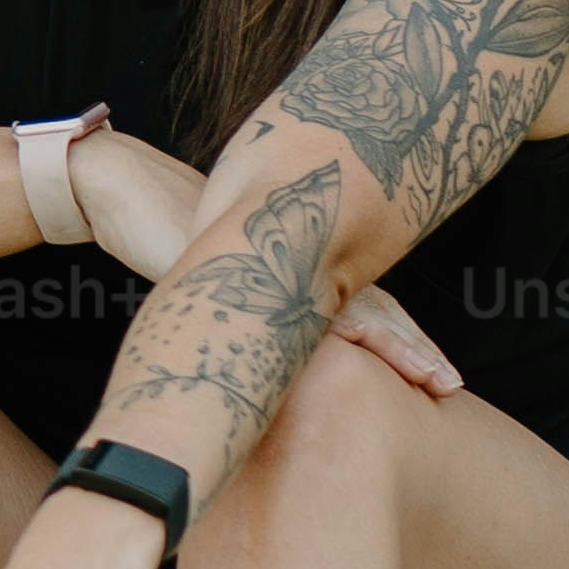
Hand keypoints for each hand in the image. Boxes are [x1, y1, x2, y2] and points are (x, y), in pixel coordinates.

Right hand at [75, 131, 455, 396]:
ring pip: (348, 305)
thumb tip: (250, 350)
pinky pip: (295, 301)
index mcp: (295, 265)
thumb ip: (244, 306)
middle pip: (371, 307)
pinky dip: (335, 323)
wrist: (119, 184)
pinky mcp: (245, 260)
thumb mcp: (213, 276)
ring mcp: (273, 260)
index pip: (363, 305)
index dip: (400, 338)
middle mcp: (294, 260)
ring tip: (431, 378)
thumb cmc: (159, 230)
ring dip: (393, 343)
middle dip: (411, 349)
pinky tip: (365, 343)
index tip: (436, 376)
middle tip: (450, 384)